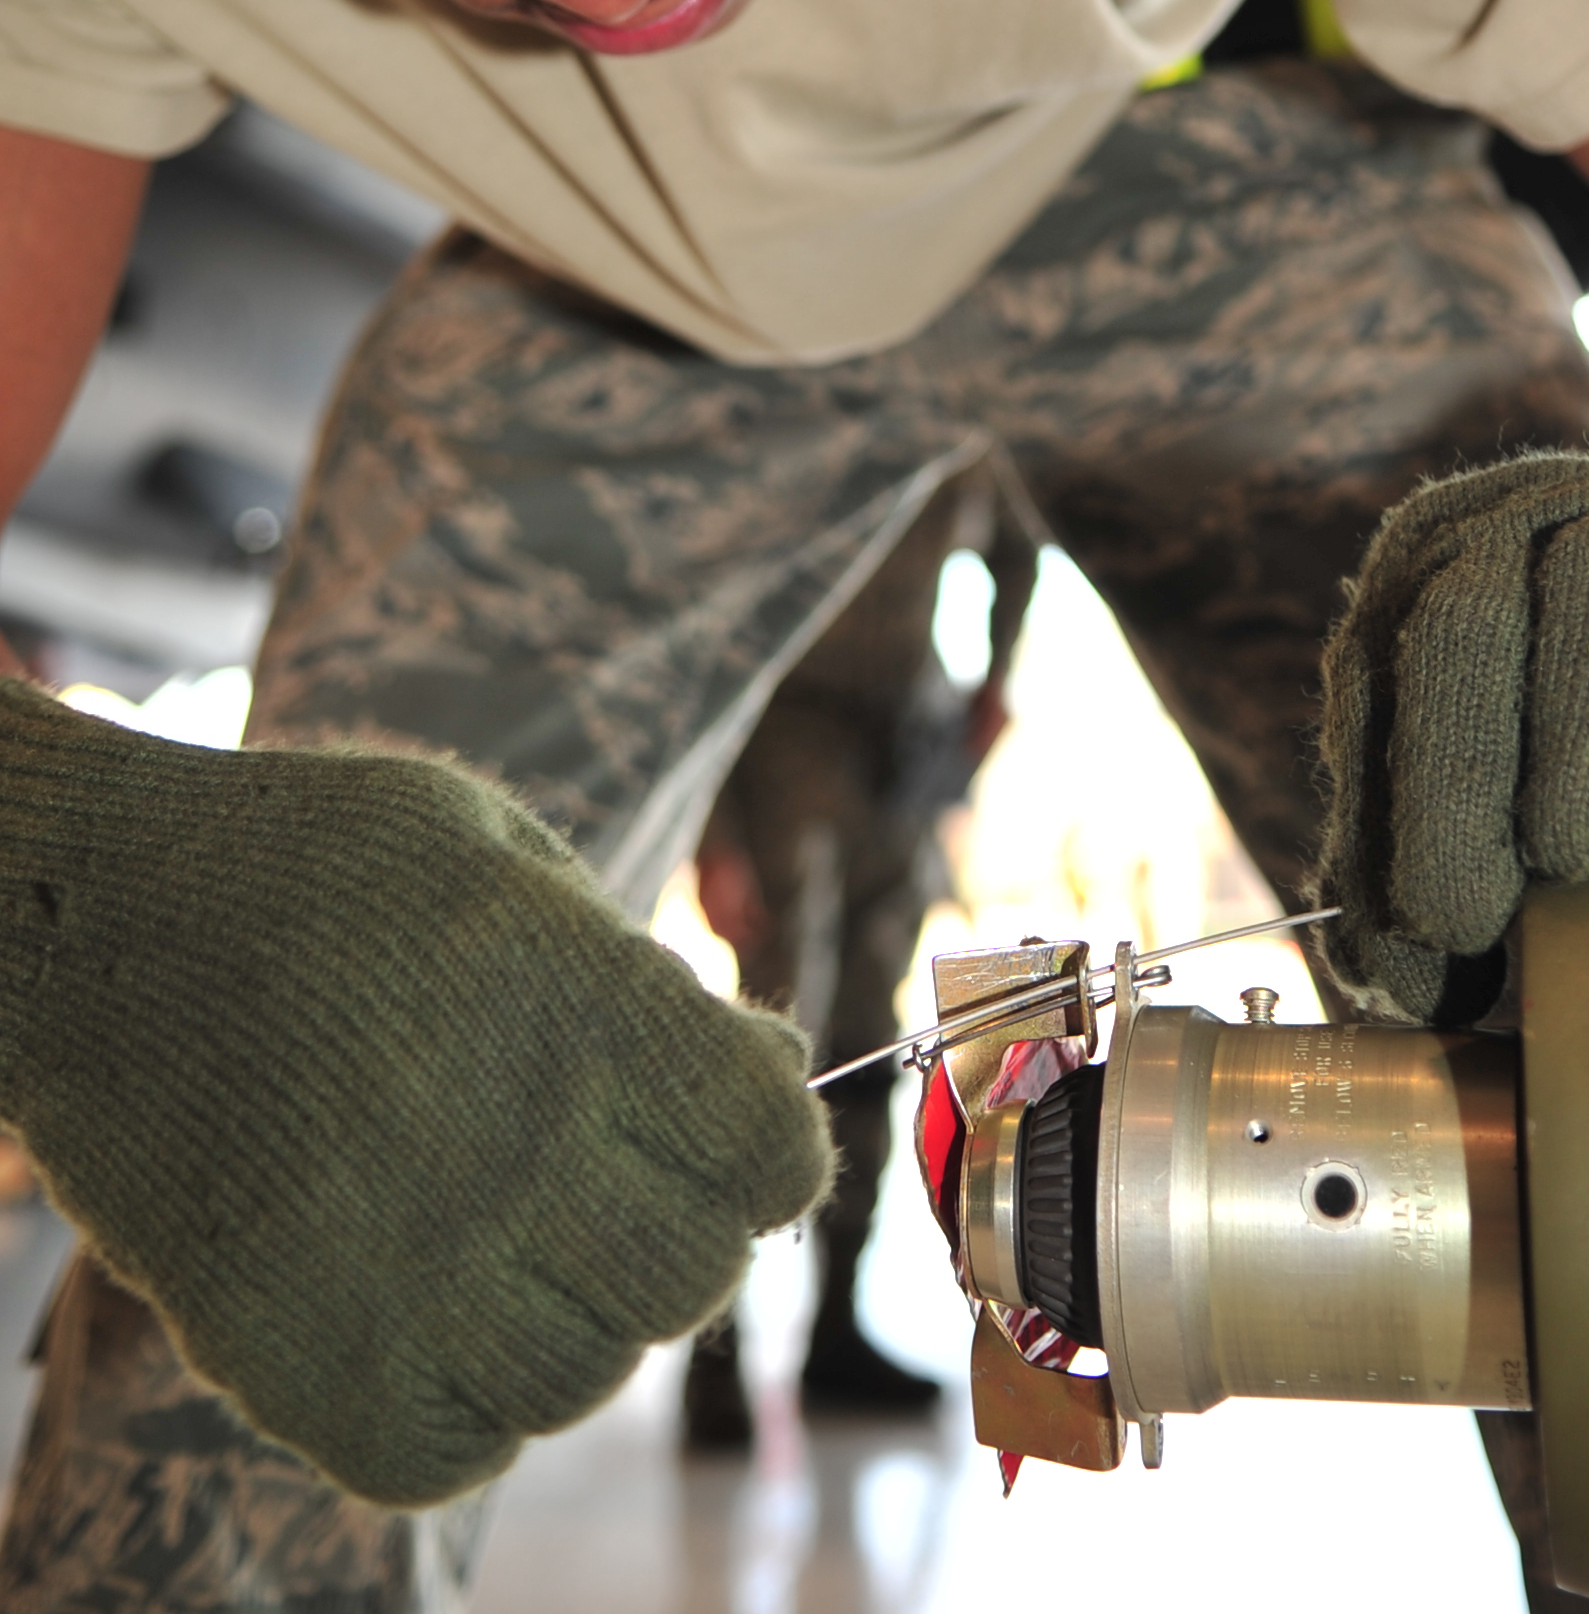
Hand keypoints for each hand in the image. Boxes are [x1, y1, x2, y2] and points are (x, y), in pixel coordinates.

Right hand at [0, 683, 828, 1504]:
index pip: (773, 1151)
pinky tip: (433, 1307)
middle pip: (695, 1275)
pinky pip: (462, 1451)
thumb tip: (774, 1070)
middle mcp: (510, 1152)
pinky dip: (471, 1402)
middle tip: (604, 1173)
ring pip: (587, 1375)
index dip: (771, 1141)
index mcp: (577, 1007)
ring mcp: (405, 1276)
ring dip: (574, 1313)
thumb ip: (646, 976)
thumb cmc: (319, 866)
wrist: (95, 930)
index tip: (728, 1120)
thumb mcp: (504, 857)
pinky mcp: (305, 1366)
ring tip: (500, 1225)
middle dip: (680, 1224)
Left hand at [1316, 393, 1588, 1022]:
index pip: (1377, 679)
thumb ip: (1423, 854)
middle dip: (1470, 778)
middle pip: (1465, 620)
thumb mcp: (1490, 772)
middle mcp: (1515, 518)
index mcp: (1421, 569)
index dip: (1401, 811)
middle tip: (1508, 900)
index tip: (1437, 937)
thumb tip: (1391, 984)